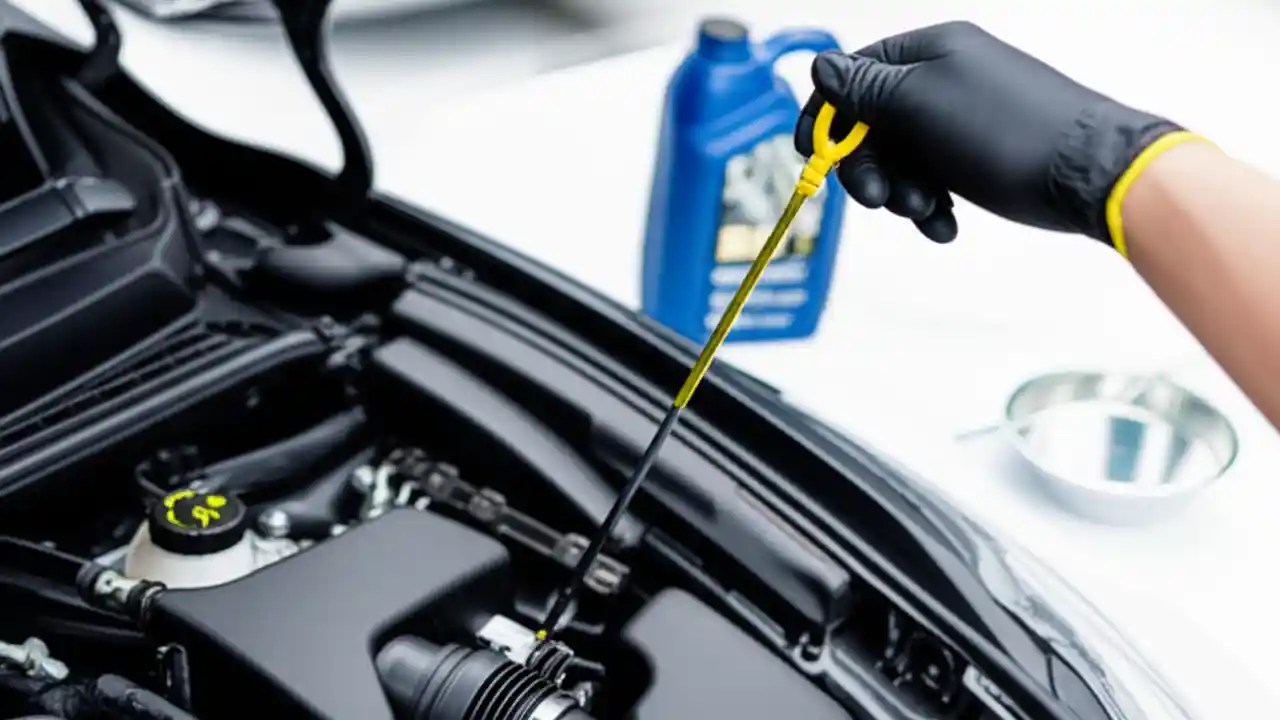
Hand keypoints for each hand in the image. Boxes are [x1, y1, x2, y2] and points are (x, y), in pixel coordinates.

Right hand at [796, 22, 1181, 244]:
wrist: (1093, 173)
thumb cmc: (1005, 133)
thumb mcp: (919, 106)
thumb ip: (864, 89)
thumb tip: (821, 67)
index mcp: (929, 51)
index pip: (853, 75)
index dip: (827, 116)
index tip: (810, 156)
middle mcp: (946, 77)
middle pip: (873, 123)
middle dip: (869, 166)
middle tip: (878, 200)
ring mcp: (965, 116)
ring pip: (903, 158)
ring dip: (902, 191)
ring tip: (927, 213)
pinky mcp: (983, 153)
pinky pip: (937, 177)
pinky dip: (933, 204)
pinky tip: (945, 226)